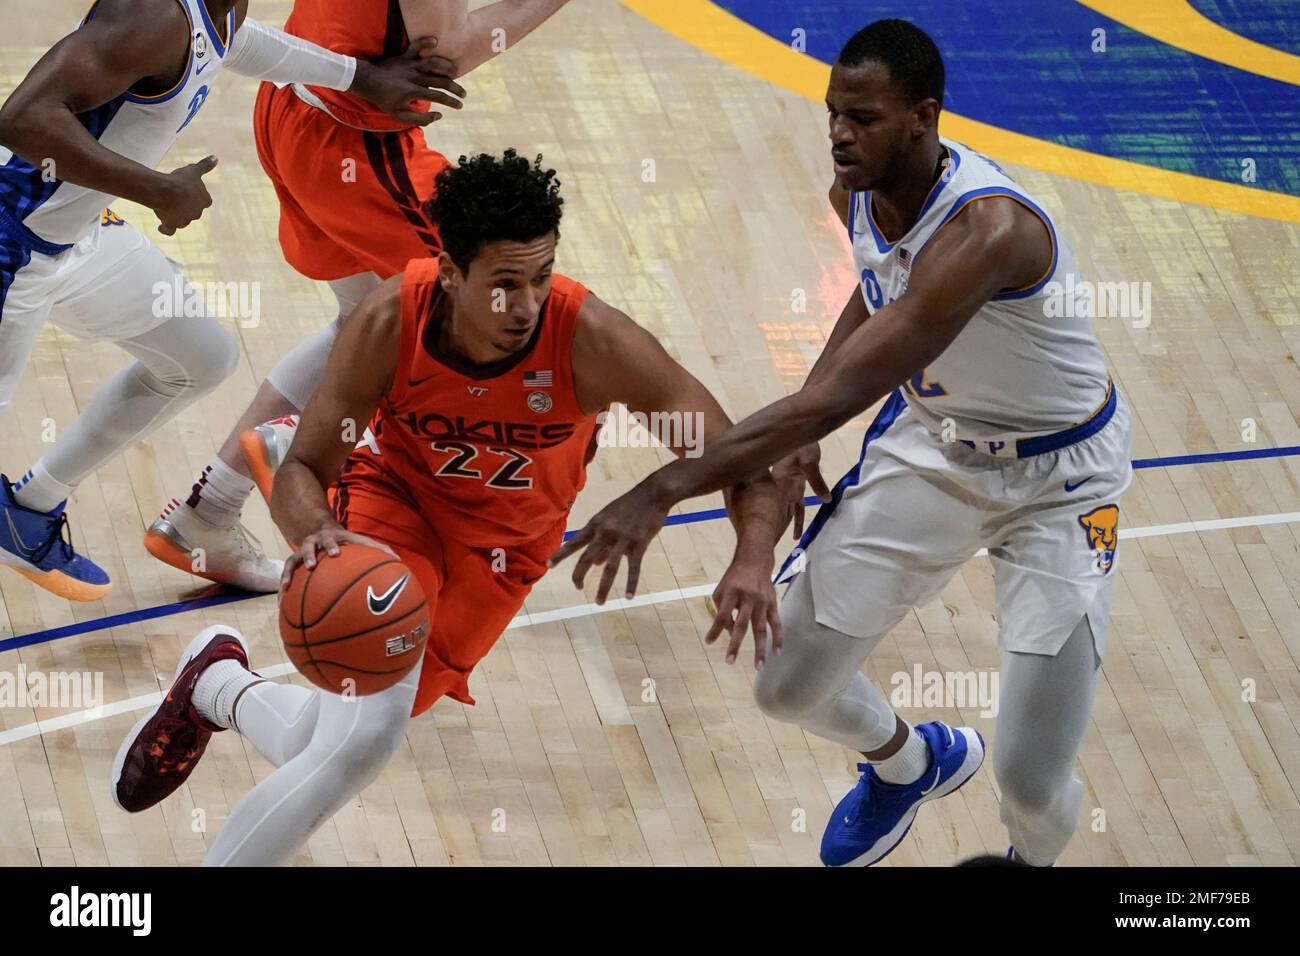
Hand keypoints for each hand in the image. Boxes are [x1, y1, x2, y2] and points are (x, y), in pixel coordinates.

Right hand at [153, 156, 216, 234]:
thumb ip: (205, 165)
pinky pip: (169, 230)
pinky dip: (166, 229)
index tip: (189, 191)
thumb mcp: (194, 170)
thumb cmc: (181, 180)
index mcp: (205, 201)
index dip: (197, 196)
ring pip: (182, 220)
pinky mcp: (172, 225)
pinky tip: (162, 227)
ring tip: (167, 207)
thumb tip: (216, 158)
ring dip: (176, 215)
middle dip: (186, 205)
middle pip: (193, 211)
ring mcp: (185, 220)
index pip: (204, 200)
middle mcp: (197, 213)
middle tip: (176, 196)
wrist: (165, 191)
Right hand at [280, 525, 397, 592]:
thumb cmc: (346, 541)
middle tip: (312, 565)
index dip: (334, 545)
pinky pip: (286, 575)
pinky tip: (282, 603)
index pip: (334, 539)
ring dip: (290, 572)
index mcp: (333, 538)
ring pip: (293, 560)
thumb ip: (378, 549)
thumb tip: (400, 560)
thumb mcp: (359, 541)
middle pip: (310, 546)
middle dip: (310, 555)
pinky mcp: (294, 562)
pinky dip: (283, 587)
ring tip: (287, 587)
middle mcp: (315, 542)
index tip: (336, 554)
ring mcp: (303, 551)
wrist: (320, 529)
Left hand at [350, 37, 465, 126]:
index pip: (438, 96)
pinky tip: (435, 42)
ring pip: (432, 63)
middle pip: (440, 80)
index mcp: (414, 92)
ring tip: (456, 71)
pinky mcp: (405, 56)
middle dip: (455, 88)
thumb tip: (439, 116)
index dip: (451, 102)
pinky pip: (416, 47)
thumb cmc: (384, 100)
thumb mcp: (400, 116)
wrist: (367, 82)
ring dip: (446, 66)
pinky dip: (425, 42)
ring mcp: (410, 65)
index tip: (460, 106)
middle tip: (463, 94)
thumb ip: (420, 118)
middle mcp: (414, 77)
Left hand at [547, 479, 670, 603]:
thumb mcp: (610, 519)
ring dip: (603, 587)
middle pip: (587, 557)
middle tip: (577, 588)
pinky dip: (631, 583)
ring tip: (599, 602)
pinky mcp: (640, 543)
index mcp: (596, 524)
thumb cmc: (630, 506)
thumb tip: (596, 564)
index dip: (560, 555)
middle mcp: (606, 532)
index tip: (548, 565)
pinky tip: (629, 597)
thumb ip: (602, 541)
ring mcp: (623, 538)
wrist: (653, 493)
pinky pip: (634, 567)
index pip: (574, 542)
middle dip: (579, 575)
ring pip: (609, 567)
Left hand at [705, 553, 781, 668]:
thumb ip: (722, 610)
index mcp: (731, 592)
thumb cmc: (735, 577)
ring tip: (758, 665)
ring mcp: (762, 601)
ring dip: (760, 648)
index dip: (715, 629)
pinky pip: (776, 623)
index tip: (709, 641)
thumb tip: (729, 633)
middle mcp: (747, 597)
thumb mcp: (721, 589)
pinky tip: (777, 652)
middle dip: (735, 644)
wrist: (755, 560)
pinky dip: (778, 638)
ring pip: (761, 628)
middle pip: (741, 625)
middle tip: (730, 660)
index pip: (722, 615)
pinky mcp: (772, 603)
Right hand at [773, 443, 830, 538]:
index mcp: (778, 481)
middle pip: (777, 509)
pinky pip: (796, 505)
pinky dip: (798, 516)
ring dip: (788, 524)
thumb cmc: (802, 445)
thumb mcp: (809, 462)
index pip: (772, 503)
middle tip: (775, 543)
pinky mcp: (796, 486)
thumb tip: (826, 500)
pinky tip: (798, 527)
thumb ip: (817, 481)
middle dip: (776, 526)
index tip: (770, 534)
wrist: (802, 433)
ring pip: (787, 510)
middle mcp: (780, 487)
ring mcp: (787, 487)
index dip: (770, 519)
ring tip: (791, 539)